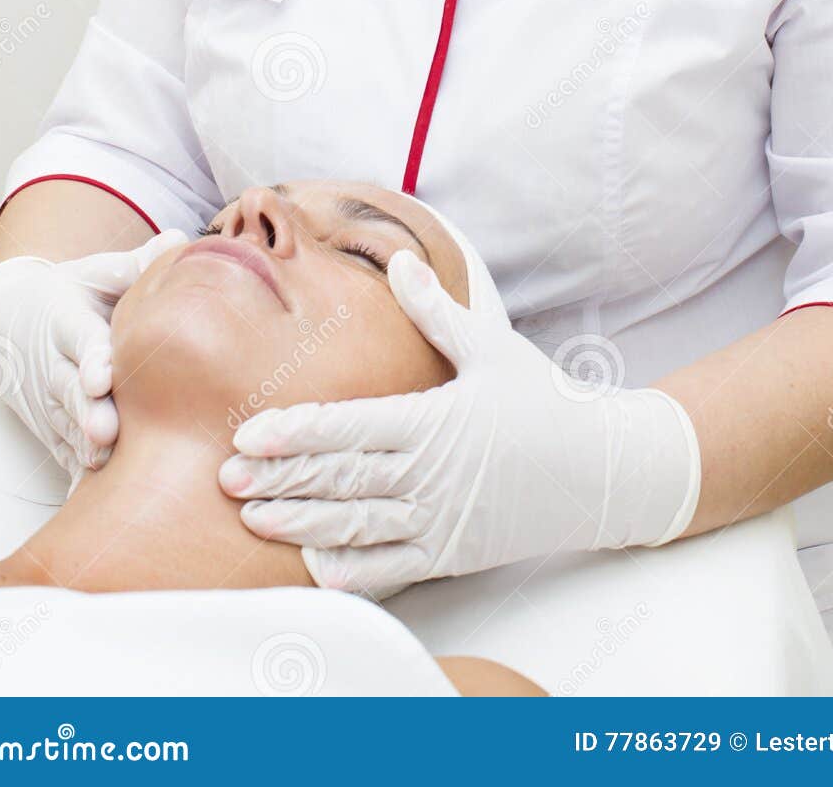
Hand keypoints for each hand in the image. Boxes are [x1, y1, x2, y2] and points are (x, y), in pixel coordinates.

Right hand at [0, 231, 186, 485]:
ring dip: (83, 445)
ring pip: (65, 426)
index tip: (104, 374)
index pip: (79, 338)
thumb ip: (137, 263)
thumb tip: (179, 240)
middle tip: (107, 430)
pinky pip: (64, 451)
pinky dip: (76, 471)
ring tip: (104, 462)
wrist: (13, 320)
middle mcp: (53, 362)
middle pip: (69, 390)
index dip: (91, 356)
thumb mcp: (100, 271)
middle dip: (87, 411)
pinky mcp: (51, 427)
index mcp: (65, 318)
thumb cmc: (76, 293)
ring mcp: (49, 398)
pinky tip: (95, 497)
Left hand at [219, 250, 701, 599]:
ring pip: (358, 527)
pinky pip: (396, 568)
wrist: (606, 470)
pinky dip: (354, 570)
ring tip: (254, 519)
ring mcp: (443, 521)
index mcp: (434, 421)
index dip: (294, 433)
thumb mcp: (491, 346)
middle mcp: (432, 476)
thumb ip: (436, 310)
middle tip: (225, 478)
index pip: (348, 429)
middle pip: (340, 480)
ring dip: (301, 524)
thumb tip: (398, 262)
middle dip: (279, 479)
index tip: (248, 433)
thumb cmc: (545, 400)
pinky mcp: (456, 554)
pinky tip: (315, 568)